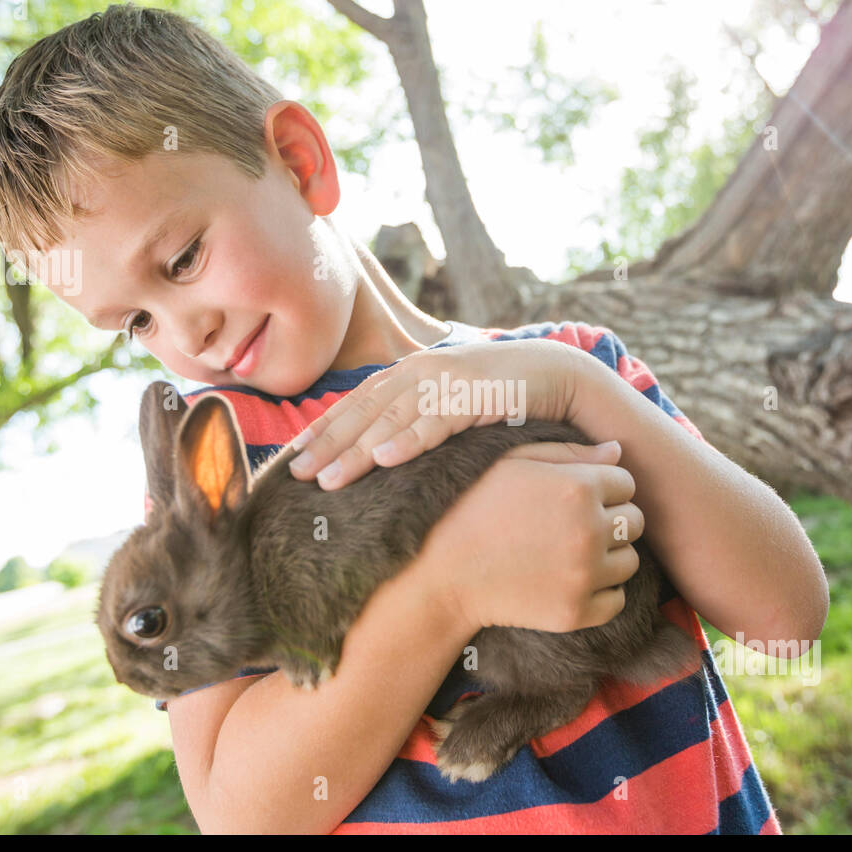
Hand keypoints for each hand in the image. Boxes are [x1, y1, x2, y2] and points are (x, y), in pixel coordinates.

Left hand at [286, 340, 592, 489]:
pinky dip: (410, 439)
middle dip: (327, 444)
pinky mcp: (477, 395)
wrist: (559, 375)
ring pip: (392, 419)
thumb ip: (416, 414)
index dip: (323, 429)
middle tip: (295, 476)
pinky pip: (437, 421)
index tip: (292, 457)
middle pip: (364, 411)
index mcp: (411, 372)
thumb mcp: (450, 400)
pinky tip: (385, 459)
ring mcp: (448, 380)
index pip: (356, 402)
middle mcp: (422, 370)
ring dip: (357, 450)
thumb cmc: (501, 394)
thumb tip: (379, 447)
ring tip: (329, 480)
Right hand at [412, 439, 645, 634]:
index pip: (626, 483)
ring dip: (608, 557)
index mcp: (577, 487)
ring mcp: (584, 575)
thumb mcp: (512, 462)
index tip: (576, 497)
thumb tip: (618, 451)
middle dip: (611, 520)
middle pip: (634, 522)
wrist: (440, 573)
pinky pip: (615, 600)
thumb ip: (567, 452)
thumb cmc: (472, 507)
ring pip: (629, 562)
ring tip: (570, 554)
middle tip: (573, 527)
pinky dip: (601, 593)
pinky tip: (571, 581)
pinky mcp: (575, 612)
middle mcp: (589, 530)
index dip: (603, 488)